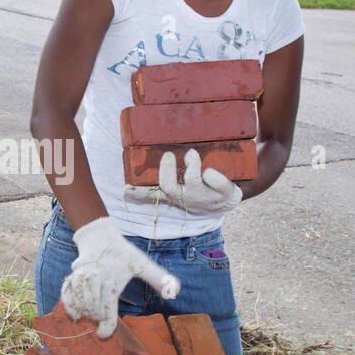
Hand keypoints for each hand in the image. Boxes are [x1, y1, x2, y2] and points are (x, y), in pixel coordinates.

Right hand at [60, 216, 179, 337]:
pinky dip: (68, 304)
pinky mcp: (72, 276)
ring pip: (77, 300)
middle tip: (101, 320)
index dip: (106, 322)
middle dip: (95, 316)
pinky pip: (66, 293)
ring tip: (90, 316)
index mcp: (112, 276)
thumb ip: (159, 277)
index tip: (104, 335)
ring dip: (83, 311)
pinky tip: (74, 313)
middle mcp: (95, 276)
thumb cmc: (123, 254)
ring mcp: (81, 276)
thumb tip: (175, 290)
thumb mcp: (142, 264)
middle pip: (91, 305)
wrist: (99, 238)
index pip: (108, 304)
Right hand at [123, 149, 243, 211]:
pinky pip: (216, 182)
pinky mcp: (223, 193)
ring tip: (192, 154)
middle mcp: (187, 198)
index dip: (139, 193)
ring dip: (192, 165)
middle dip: (167, 169)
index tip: (125, 189)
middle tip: (169, 154)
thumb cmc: (199, 190)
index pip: (153, 195)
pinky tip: (210, 170)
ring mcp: (205, 197)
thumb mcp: (179, 188)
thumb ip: (161, 181)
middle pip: (169, 187)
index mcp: (175, 195)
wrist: (228, 200)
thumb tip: (130, 185)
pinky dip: (213, 174)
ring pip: (193, 182)